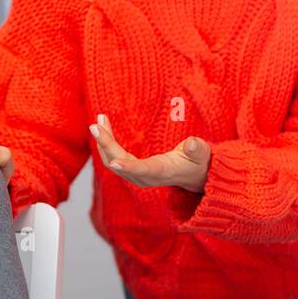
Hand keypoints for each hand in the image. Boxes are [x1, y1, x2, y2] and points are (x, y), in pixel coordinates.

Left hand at [90, 114, 210, 192]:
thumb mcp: (202, 154)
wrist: (193, 175)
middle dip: (106, 145)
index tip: (114, 161)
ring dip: (103, 142)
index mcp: (161, 172)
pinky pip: (113, 158)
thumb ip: (198, 149)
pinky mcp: (131, 170)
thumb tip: (192, 143)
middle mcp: (145, 177)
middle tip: (96, 125)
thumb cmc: (197, 163)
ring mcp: (136, 175)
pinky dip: (106, 144)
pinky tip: (103, 128)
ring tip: (99, 121)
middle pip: (119, 163)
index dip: (128, 167)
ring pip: (112, 161)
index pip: (142, 170)